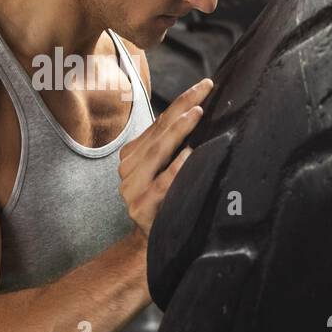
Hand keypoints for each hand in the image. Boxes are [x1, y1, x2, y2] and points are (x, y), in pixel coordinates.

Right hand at [117, 77, 213, 236]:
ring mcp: (130, 188)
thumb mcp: (166, 170)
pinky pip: (162, 182)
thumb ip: (172, 147)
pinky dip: (177, 167)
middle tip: (204, 92)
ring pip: (157, 153)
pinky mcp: (140, 206)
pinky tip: (191, 153)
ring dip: (178, 131)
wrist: (155, 247)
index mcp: (132, 156)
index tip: (204, 84)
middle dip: (183, 109)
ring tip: (197, 114)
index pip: (159, 122)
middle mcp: (127, 169)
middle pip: (159, 133)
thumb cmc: (168, 203)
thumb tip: (202, 113)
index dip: (181, 102)